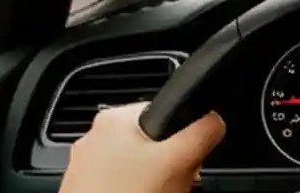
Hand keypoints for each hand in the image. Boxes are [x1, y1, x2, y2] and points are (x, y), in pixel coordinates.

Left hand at [59, 103, 224, 192]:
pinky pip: (120, 184)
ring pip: (136, 167)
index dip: (183, 138)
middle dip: (167, 163)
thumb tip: (215, 120)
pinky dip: (133, 190)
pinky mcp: (84, 189)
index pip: (164, 114)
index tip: (185, 160)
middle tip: (172, 182)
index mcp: (114, 118)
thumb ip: (203, 132)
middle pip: (151, 144)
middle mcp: (94, 138)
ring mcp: (86, 167)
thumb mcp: (179, 159)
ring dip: (151, 180)